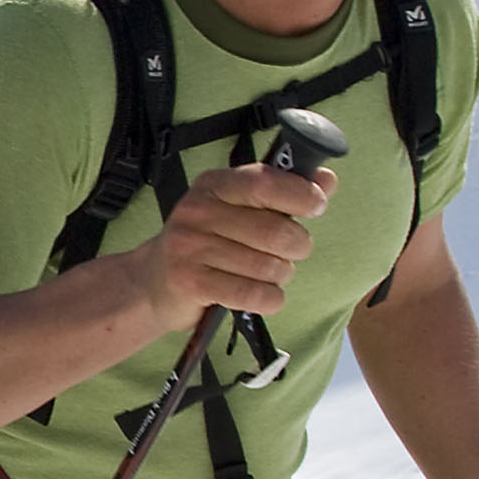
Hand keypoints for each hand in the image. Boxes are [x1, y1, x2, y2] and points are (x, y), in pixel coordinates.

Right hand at [146, 162, 333, 320]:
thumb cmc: (207, 242)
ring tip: (266, 274)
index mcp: (213, 185)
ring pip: (268, 267)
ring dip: (280, 276)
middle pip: (275, 231)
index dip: (300, 194)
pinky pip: (253, 294)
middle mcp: (197, 211)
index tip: (317, 206)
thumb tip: (327, 179)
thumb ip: (283, 192)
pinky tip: (262, 295)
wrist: (152, 282)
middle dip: (297, 246)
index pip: (264, 182)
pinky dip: (269, 299)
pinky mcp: (191, 282)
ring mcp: (190, 247)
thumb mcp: (238, 208)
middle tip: (289, 252)